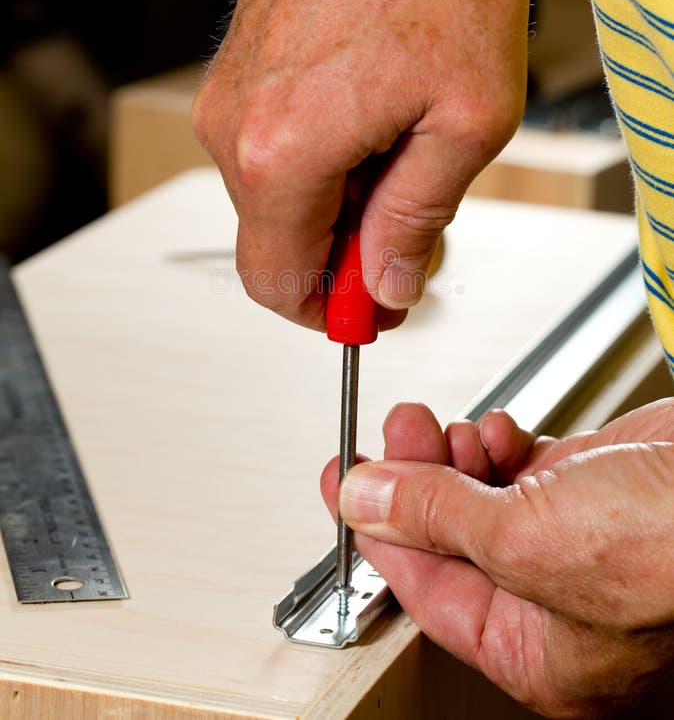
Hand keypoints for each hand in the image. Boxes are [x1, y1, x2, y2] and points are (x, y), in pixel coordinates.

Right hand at [193, 0, 527, 328]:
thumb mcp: (465, 115)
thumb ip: (420, 216)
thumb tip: (392, 279)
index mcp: (282, 154)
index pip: (278, 282)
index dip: (331, 312)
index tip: (375, 307)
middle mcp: (236, 129)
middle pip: (276, 243)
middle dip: (344, 252)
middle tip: (411, 223)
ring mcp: (229, 96)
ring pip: (278, 195)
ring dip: (339, 199)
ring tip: (402, 145)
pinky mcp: (239, 72)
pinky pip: (274, 147)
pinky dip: (323, 158)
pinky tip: (375, 115)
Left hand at [321, 401, 673, 716]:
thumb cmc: (668, 544)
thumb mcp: (524, 538)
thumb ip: (433, 516)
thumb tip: (364, 499)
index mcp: (534, 647)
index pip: (423, 587)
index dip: (375, 530)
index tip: (341, 481)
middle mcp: (547, 597)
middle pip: (447, 535)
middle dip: (413, 479)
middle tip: (392, 432)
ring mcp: (565, 538)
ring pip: (474, 494)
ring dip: (449, 456)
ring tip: (441, 427)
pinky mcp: (581, 487)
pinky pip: (511, 466)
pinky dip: (492, 442)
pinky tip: (492, 429)